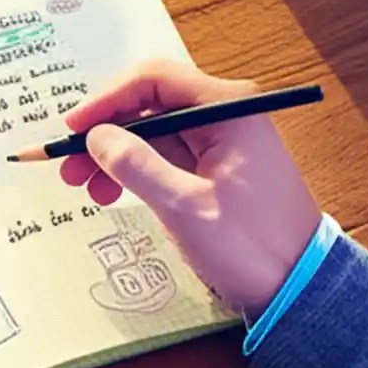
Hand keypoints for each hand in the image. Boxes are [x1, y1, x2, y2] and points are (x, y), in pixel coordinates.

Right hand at [60, 59, 320, 318]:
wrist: (299, 287)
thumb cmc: (252, 246)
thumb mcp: (186, 207)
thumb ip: (137, 166)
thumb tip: (97, 137)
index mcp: (228, 109)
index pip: (154, 79)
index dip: (107, 100)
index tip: (73, 128)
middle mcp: (225, 114)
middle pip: (149, 104)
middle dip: (105, 132)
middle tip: (68, 166)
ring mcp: (220, 140)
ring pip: (151, 131)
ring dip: (114, 154)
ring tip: (83, 187)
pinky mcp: (215, 166)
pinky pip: (164, 154)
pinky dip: (134, 169)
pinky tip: (112, 192)